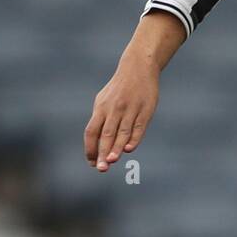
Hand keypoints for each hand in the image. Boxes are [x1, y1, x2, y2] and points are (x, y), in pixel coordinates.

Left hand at [84, 51, 159, 170]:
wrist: (138, 67)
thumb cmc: (119, 89)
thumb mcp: (104, 100)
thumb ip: (100, 121)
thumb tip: (95, 146)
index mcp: (101, 108)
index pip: (92, 131)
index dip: (91, 148)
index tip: (92, 163)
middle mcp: (114, 109)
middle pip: (106, 133)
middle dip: (102, 152)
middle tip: (101, 168)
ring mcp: (130, 109)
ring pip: (122, 131)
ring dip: (116, 147)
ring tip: (111, 161)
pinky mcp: (145, 109)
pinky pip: (138, 126)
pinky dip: (134, 138)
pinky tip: (129, 149)